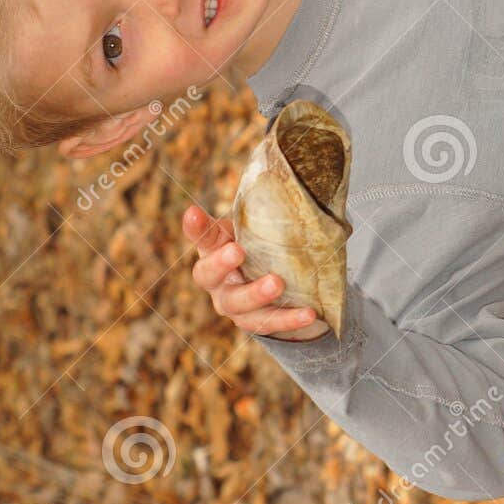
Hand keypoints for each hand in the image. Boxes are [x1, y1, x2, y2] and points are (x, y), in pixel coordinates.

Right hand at [182, 204, 327, 340]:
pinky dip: (290, 320)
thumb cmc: (260, 247)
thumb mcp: (256, 229)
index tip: (194, 212)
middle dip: (222, 263)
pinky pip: (270, 324)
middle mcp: (217, 282)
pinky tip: (310, 313)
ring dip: (257, 295)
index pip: (202, 237)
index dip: (197, 228)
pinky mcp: (255, 323)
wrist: (276, 284)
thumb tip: (282, 179)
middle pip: (210, 276)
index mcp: (213, 252)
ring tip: (277, 283)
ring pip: (239, 306)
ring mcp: (233, 306)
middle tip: (237, 250)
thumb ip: (260, 211)